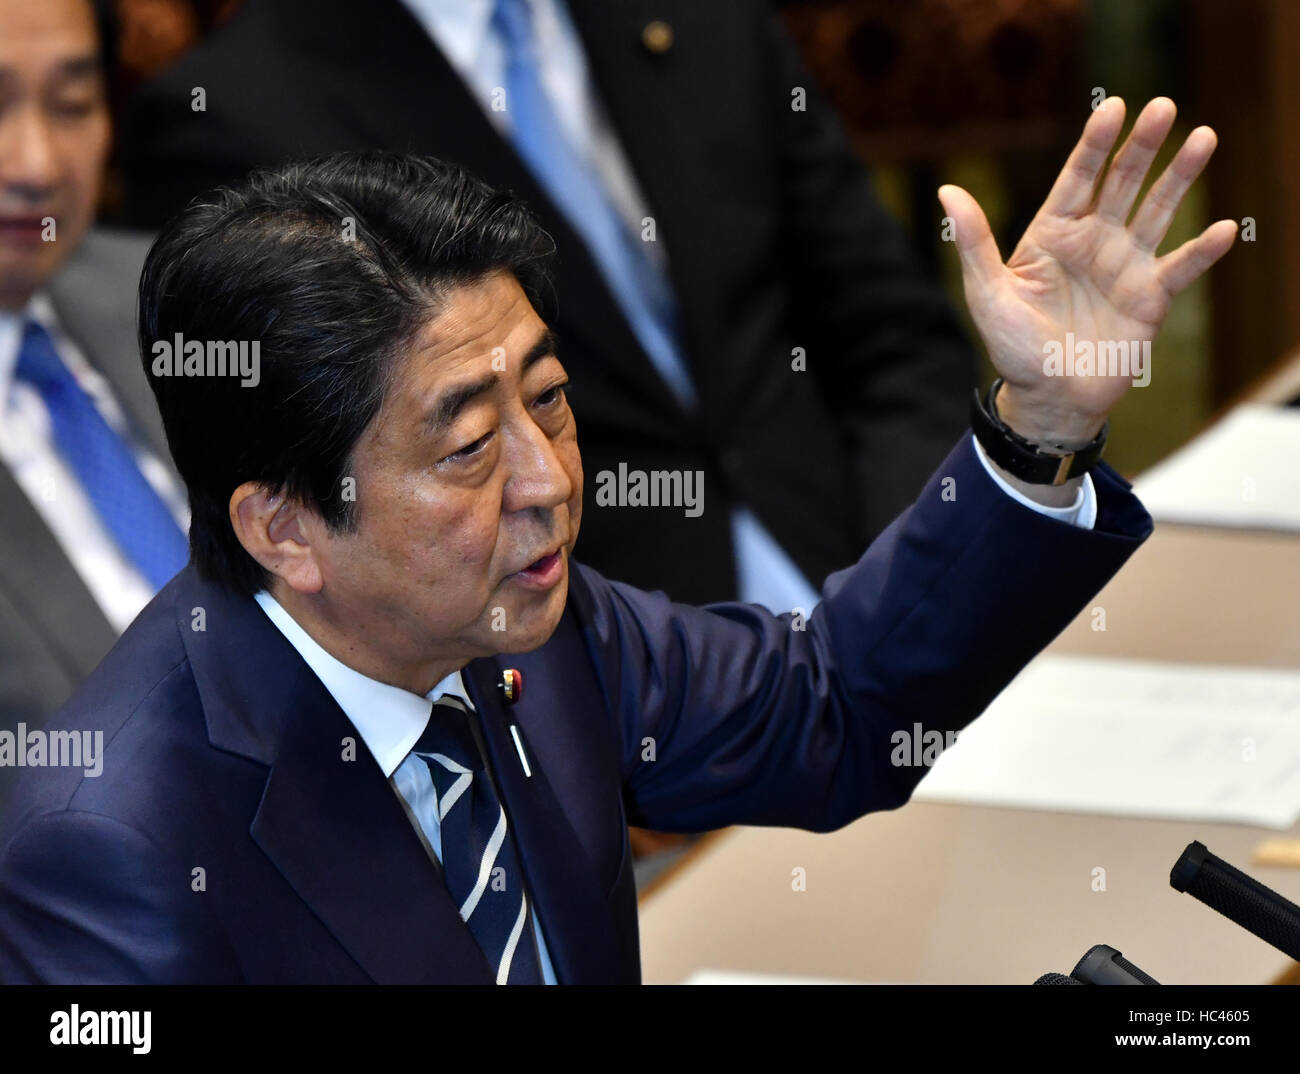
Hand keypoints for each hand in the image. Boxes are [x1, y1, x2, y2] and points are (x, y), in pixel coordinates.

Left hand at [938, 97, 1236, 446]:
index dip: (1095, 143)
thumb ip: (974, 242)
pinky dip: (1203, 249)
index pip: (1078, 177)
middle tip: (1163, 107)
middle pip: (1124, 182)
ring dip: (1181, 176)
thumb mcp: (987, 294)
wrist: (1049, 399)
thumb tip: (947, 190)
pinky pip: (1182, 267)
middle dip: (1143, 145)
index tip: (1112, 107)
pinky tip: (1224, 227)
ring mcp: (1125, 266)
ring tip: (1204, 137)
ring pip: (1158, 210)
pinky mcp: (1151, 297)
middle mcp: (1094, 241)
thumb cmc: (1013, 347)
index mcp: (1053, 234)